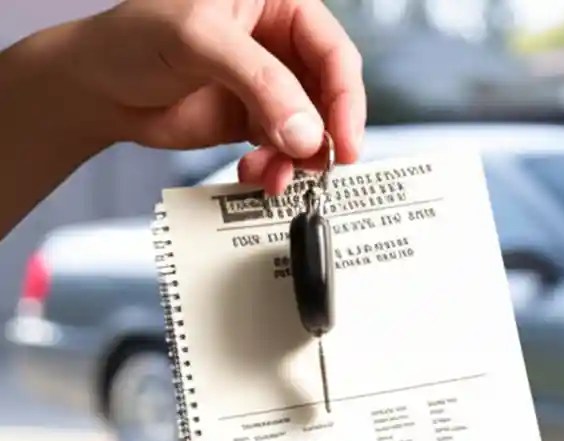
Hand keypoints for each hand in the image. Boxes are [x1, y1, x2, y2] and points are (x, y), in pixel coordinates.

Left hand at [67, 0, 365, 193]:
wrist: (93, 86)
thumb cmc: (132, 39)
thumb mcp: (200, 41)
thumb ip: (261, 84)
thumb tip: (306, 132)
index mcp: (278, 4)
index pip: (333, 52)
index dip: (345, 98)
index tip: (343, 141)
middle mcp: (280, 43)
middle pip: (330, 94)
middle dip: (324, 134)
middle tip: (319, 166)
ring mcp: (271, 84)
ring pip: (311, 127)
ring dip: (300, 159)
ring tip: (276, 175)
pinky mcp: (257, 119)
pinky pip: (286, 150)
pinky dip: (278, 168)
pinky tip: (260, 173)